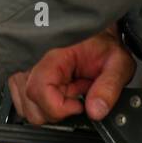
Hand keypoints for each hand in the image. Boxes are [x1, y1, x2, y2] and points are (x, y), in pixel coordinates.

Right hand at [7, 23, 134, 124]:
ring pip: (27, 109)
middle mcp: (32, 61)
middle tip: (79, 92)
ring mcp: (25, 70)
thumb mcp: (118, 63)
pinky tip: (61, 90)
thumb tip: (96, 111)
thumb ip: (109, 87)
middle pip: (32, 106)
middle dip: (59, 109)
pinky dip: (44, 105)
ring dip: (51, 108)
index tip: (79, 105)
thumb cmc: (102, 44)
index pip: (38, 91)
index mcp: (52, 55)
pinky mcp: (23, 77)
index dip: (60, 108)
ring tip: (71, 90)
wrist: (94, 31)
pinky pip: (26, 105)